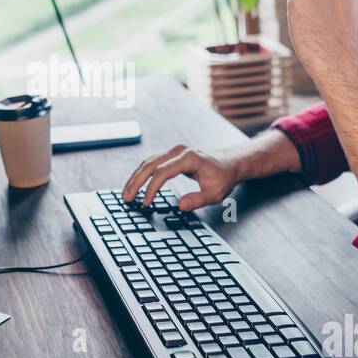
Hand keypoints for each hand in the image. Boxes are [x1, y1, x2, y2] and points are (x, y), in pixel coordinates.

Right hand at [121, 144, 242, 209]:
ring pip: (148, 162)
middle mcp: (179, 151)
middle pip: (150, 165)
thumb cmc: (223, 178)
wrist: (230, 163)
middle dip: (136, 182)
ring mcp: (174, 152)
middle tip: (127, 198)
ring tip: (127, 194)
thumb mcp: (215, 194)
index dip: (152, 188)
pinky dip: (142, 174)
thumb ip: (198, 200)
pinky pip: (152, 163)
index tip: (146, 203)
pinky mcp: (172, 155)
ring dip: (136, 178)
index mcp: (189, 158)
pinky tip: (136, 185)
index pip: (163, 172)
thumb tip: (179, 206)